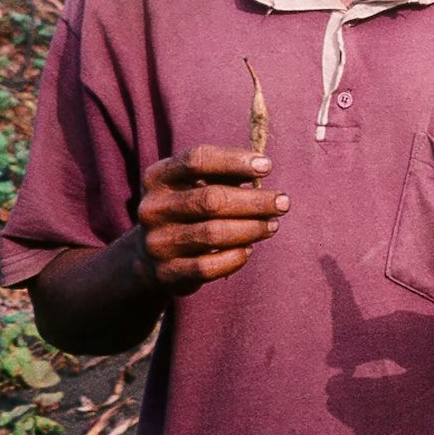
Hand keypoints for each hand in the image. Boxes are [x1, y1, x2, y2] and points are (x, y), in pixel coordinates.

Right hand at [134, 146, 285, 295]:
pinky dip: (236, 257)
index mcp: (157, 177)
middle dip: (254, 201)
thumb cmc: (187, 209)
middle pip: (211, 200)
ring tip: (273, 225)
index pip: (197, 160)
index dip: (234, 161)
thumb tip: (261, 167)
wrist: (150, 256)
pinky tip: (249, 249)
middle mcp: (152, 209)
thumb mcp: (195, 184)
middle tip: (283, 202)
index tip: (268, 166)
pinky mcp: (167, 273)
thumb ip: (224, 174)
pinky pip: (209, 266)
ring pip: (214, 234)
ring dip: (252, 229)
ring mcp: (157, 243)